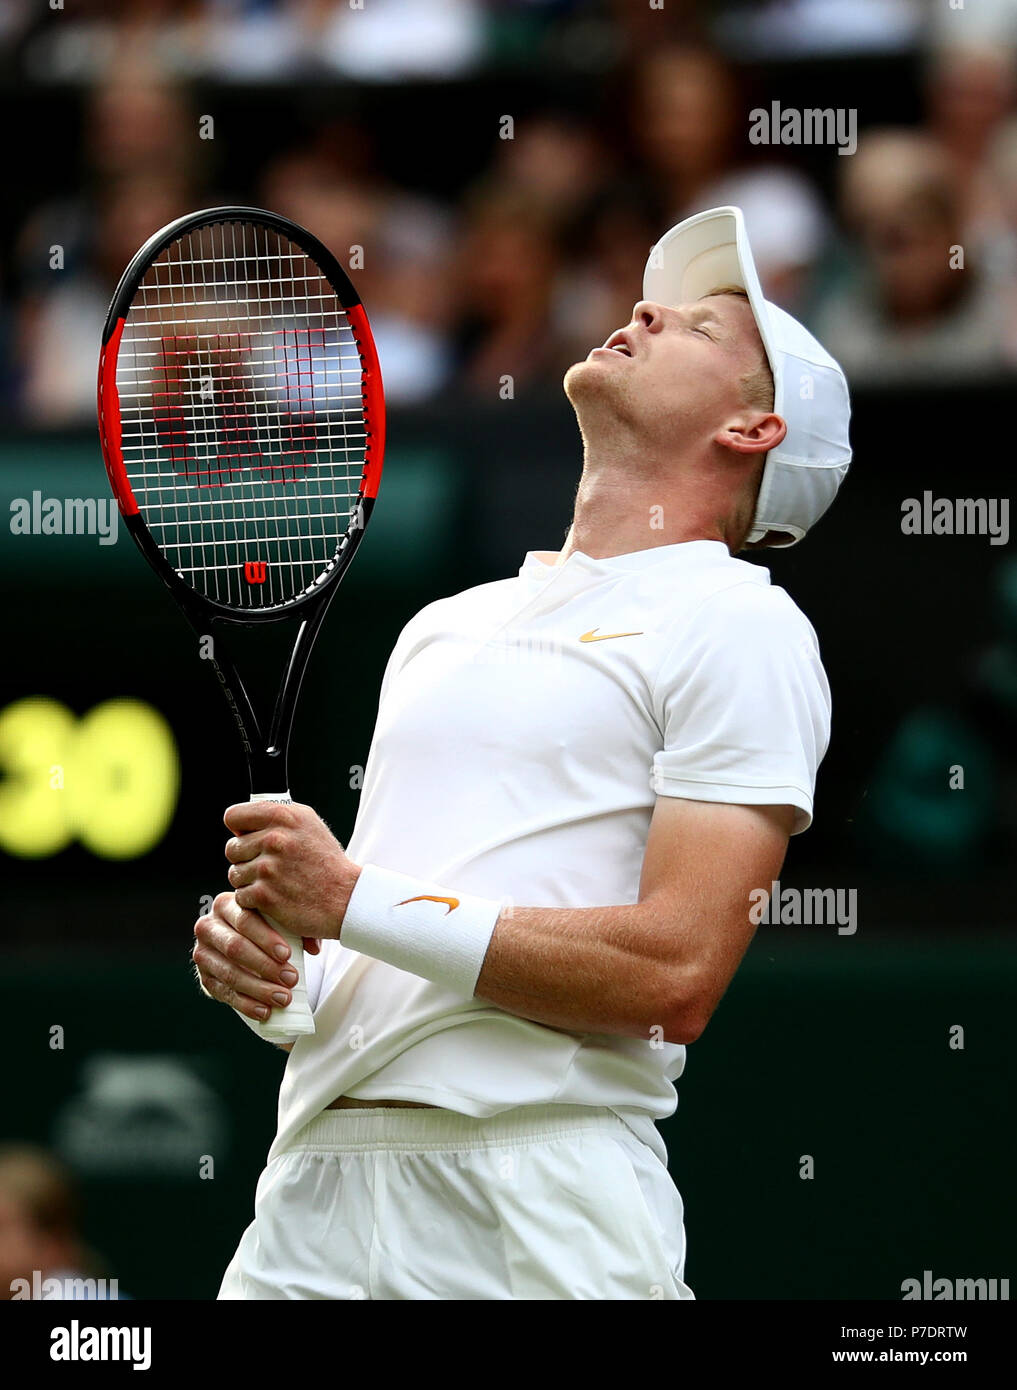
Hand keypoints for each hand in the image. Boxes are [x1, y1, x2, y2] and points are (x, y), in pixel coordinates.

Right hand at [192, 891, 303, 1021]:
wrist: (243, 943)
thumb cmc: (265, 928)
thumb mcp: (278, 921)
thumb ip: (297, 928)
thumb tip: (314, 948)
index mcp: (227, 904)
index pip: (245, 919)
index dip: (266, 938)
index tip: (287, 955)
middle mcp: (208, 926)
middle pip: (235, 947)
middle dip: (264, 965)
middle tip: (290, 979)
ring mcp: (202, 953)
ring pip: (229, 973)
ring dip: (258, 988)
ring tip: (283, 998)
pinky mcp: (204, 977)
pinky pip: (223, 993)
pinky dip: (246, 1004)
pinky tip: (265, 1011)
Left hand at [222, 800, 359, 941]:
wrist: (345, 898)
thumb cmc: (326, 861)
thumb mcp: (308, 823)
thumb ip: (276, 816)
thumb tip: (242, 823)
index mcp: (283, 817)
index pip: (233, 816)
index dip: (239, 829)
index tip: (248, 838)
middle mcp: (275, 839)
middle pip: (231, 848)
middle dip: (245, 858)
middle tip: (268, 866)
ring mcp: (268, 869)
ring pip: (235, 873)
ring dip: (249, 881)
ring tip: (274, 882)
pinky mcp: (265, 895)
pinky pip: (241, 895)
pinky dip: (254, 900)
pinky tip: (274, 896)